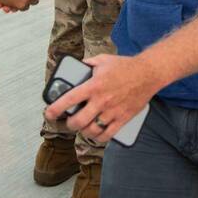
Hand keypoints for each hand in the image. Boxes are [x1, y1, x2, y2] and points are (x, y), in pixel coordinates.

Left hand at [44, 54, 161, 143]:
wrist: (148, 73)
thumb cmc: (125, 66)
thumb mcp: (103, 60)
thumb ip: (87, 64)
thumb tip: (77, 67)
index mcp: (94, 86)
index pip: (69, 99)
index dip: (56, 109)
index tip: (49, 114)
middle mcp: (102, 101)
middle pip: (78, 121)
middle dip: (70, 124)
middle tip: (69, 121)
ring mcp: (112, 111)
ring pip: (92, 131)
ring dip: (84, 132)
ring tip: (83, 127)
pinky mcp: (123, 118)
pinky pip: (107, 135)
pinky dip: (99, 137)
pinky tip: (96, 134)